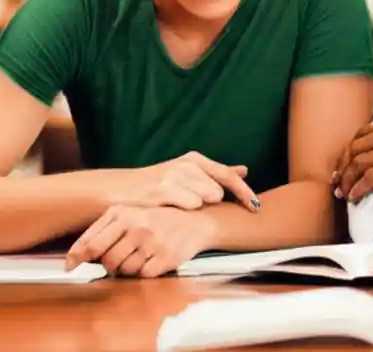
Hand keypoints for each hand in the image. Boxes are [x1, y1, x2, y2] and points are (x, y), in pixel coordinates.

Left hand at [65, 205, 216, 277]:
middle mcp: (138, 227)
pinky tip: (153, 259)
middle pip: (107, 260)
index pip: (92, 243)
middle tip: (121, 257)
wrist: (198, 220)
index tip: (69, 267)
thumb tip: (72, 260)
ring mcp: (153, 242)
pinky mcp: (166, 257)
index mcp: (124, 213)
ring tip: (140, 255)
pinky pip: (143, 275)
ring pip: (124, 270)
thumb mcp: (129, 213)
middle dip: (111, 263)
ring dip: (128, 268)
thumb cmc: (158, 217)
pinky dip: (144, 271)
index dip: (77, 258)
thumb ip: (100, 231)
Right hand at [113, 151, 259, 211]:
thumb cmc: (154, 187)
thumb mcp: (187, 175)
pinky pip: (190, 204)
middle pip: (219, 191)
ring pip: (206, 198)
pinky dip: (186, 211)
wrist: (115, 191)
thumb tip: (245, 170)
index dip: (245, 193)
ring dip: (196, 208)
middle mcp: (186, 164)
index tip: (257, 208)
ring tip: (177, 208)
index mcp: (194, 160)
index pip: (229, 177)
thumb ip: (217, 174)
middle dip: (213, 204)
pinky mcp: (161, 189)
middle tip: (192, 208)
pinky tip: (172, 211)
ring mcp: (173, 175)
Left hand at [333, 112, 372, 202]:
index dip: (349, 150)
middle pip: (353, 150)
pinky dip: (357, 188)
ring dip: (346, 180)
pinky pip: (366, 179)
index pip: (360, 135)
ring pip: (356, 165)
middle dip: (343, 166)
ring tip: (343, 192)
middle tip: (338, 180)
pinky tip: (354, 196)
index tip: (345, 161)